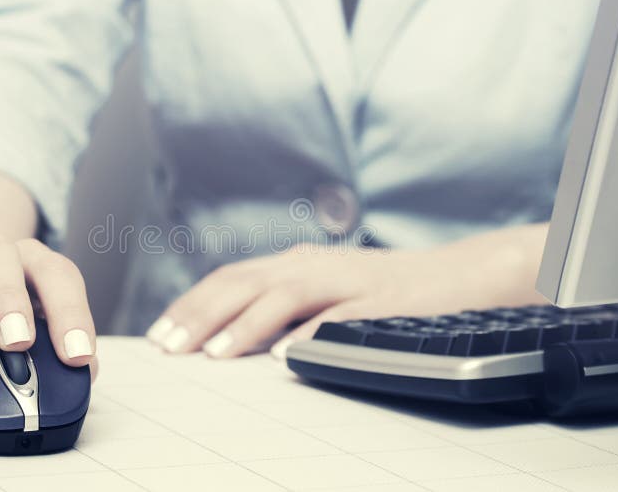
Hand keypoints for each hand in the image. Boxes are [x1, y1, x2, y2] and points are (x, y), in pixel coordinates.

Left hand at [145, 225, 547, 358]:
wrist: (456, 274)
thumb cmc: (383, 289)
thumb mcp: (324, 288)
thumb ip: (282, 306)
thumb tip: (231, 336)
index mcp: (295, 262)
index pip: (230, 278)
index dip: (192, 304)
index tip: (161, 333)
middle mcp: (314, 264)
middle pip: (245, 283)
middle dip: (201, 315)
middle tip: (169, 346)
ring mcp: (347, 281)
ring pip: (284, 295)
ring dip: (244, 325)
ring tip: (213, 353)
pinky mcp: (380, 302)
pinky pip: (341, 317)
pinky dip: (310, 334)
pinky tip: (286, 355)